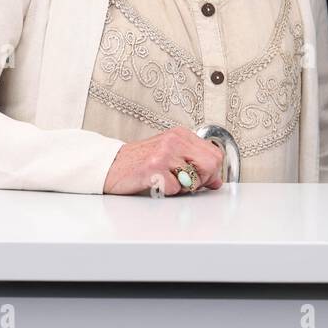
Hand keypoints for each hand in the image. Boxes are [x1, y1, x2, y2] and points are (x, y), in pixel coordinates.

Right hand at [103, 126, 224, 194]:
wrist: (111, 166)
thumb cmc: (139, 162)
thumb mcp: (170, 156)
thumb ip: (194, 164)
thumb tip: (216, 180)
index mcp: (181, 135)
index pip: (214, 154)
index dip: (212, 172)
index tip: (202, 178)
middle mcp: (174, 140)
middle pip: (211, 165)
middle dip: (202, 180)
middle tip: (185, 183)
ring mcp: (164, 153)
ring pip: (194, 179)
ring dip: (182, 187)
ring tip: (166, 181)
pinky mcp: (154, 167)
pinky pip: (175, 189)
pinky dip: (167, 192)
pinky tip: (155, 183)